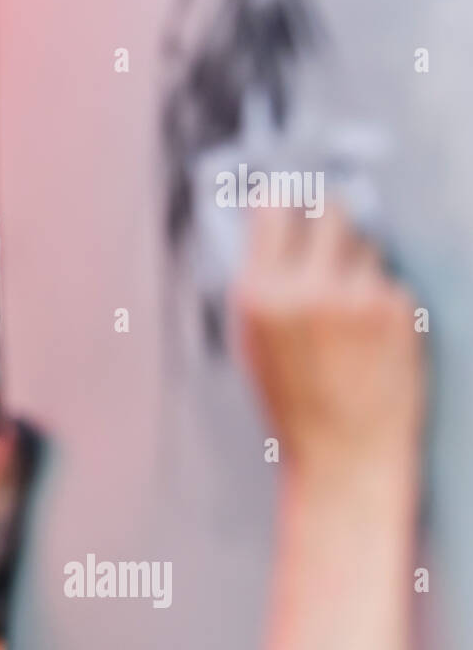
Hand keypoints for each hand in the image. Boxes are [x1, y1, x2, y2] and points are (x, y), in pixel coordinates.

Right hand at [233, 202, 424, 479]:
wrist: (344, 456)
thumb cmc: (294, 404)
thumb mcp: (253, 341)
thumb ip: (262, 283)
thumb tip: (272, 227)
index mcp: (258, 294)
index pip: (274, 207)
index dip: (286, 198)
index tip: (292, 193)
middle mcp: (305, 288)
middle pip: (331, 208)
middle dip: (333, 216)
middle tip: (332, 231)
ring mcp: (356, 296)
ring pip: (367, 244)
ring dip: (360, 262)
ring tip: (349, 309)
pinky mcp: (397, 310)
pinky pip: (391, 281)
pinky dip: (385, 298)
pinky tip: (372, 337)